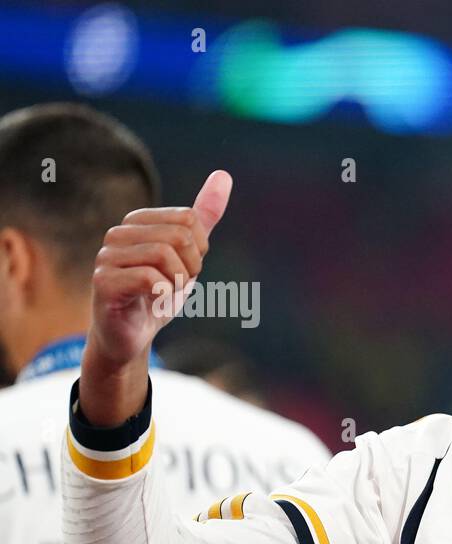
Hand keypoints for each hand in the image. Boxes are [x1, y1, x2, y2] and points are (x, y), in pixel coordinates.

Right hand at [80, 171, 231, 424]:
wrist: (132, 335)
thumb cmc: (157, 293)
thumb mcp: (189, 253)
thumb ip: (204, 217)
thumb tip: (223, 175)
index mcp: (138, 222)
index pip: (190, 220)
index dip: (199, 251)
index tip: (183, 269)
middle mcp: (118, 233)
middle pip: (180, 236)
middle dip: (190, 267)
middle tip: (174, 285)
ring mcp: (107, 256)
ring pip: (165, 256)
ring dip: (177, 283)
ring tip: (163, 294)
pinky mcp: (103, 281)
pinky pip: (150, 278)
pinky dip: (162, 294)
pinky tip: (151, 302)